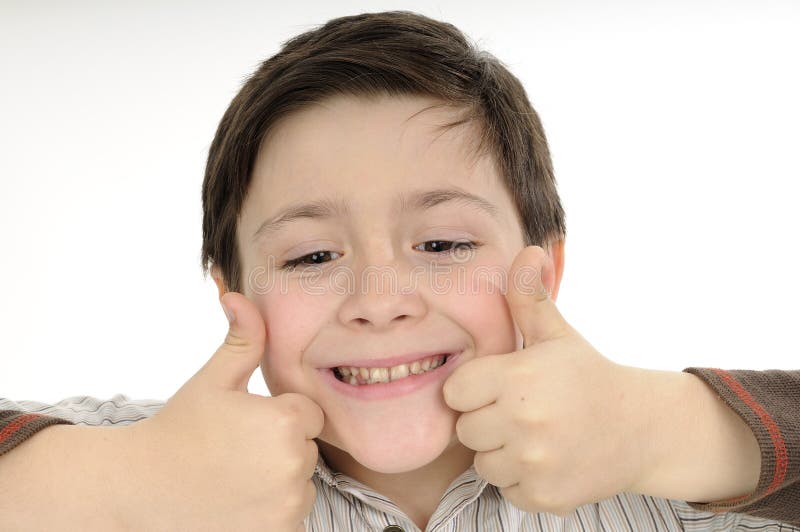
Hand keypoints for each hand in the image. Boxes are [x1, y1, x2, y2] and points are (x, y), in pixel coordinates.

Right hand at [120, 292, 322, 531]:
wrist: (138, 489)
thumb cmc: (178, 429)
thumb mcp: (213, 379)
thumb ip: (243, 339)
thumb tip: (239, 293)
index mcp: (285, 422)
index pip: (307, 413)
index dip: (277, 415)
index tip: (244, 424)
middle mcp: (293, 465)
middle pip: (305, 448)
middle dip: (279, 447)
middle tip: (234, 451)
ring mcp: (286, 506)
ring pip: (300, 482)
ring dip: (278, 480)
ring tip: (233, 476)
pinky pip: (291, 514)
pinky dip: (272, 511)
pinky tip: (237, 501)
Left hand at [442, 245, 650, 516]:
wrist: (641, 428)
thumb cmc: (588, 376)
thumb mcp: (556, 334)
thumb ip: (528, 297)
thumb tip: (527, 250)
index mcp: (518, 378)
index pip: (456, 392)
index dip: (474, 388)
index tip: (500, 385)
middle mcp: (523, 422)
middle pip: (466, 430)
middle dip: (486, 421)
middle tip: (521, 411)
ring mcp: (535, 463)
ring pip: (483, 463)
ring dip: (502, 452)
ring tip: (534, 435)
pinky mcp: (544, 496)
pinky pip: (506, 489)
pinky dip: (521, 480)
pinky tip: (547, 459)